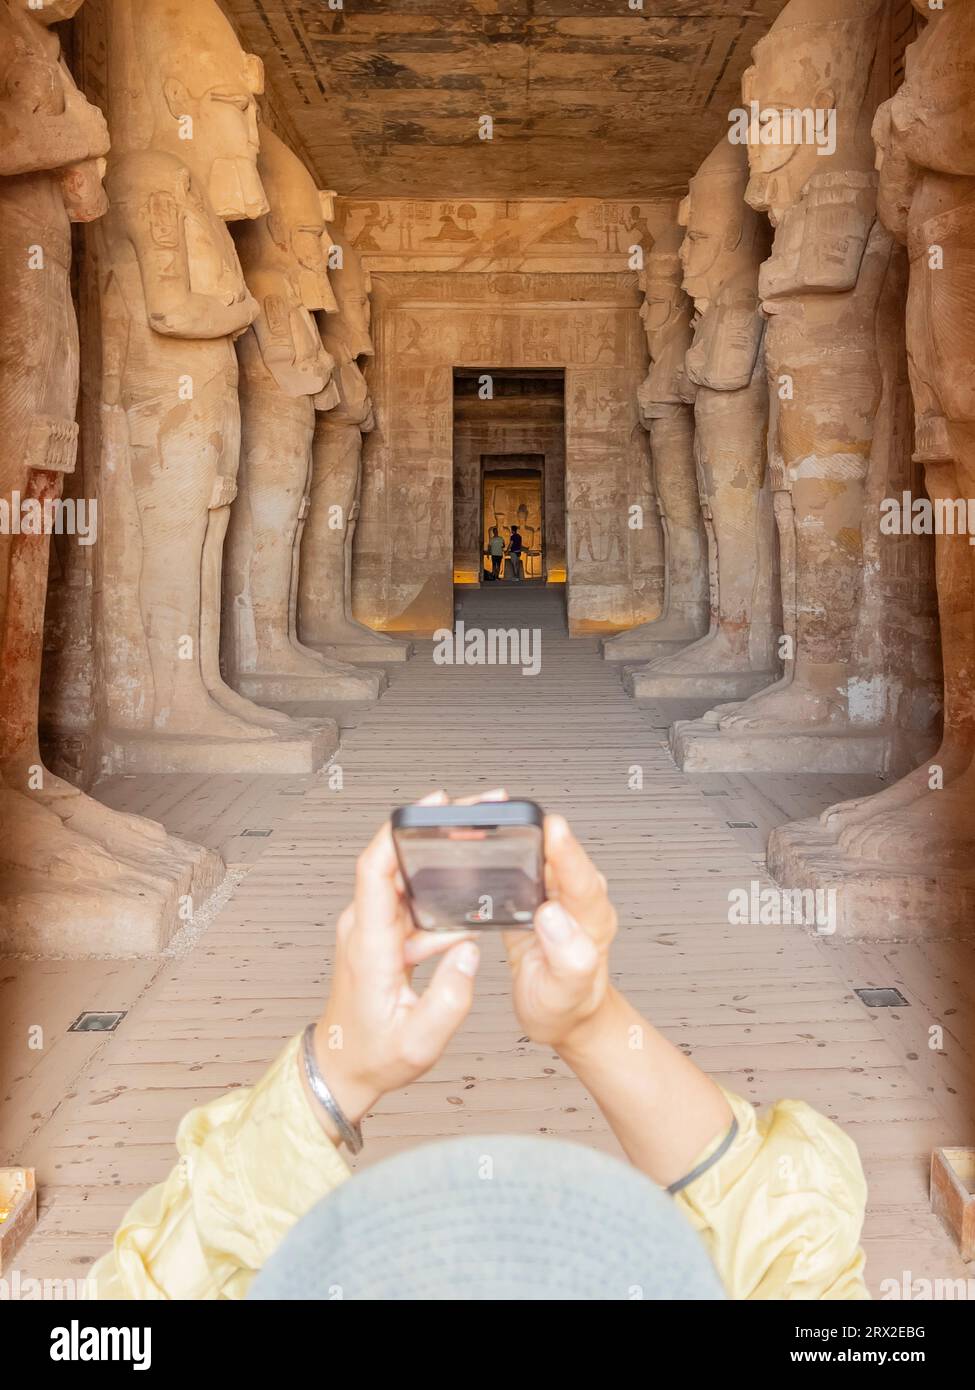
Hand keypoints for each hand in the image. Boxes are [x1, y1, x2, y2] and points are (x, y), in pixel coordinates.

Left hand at [310, 800, 478, 1138]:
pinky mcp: (382, 937)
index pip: (375, 867)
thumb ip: (449, 998)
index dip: (400, 829)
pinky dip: (438, 895)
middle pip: (395, 860)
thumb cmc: (374, 1055)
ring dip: (440, 863)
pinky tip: (469, 900)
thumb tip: (470, 952)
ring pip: (406, 879)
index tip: (433, 807)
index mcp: (369, 944)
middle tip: (479, 816)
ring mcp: (372, 930)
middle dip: (435, 833)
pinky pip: (410, 903)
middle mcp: (365, 927)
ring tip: (482, 847)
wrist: (344, 1069)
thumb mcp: (420, 1040)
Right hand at [505, 815, 616, 1048]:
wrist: (561, 1014)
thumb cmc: (566, 1006)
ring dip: (514, 836)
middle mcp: (575, 899)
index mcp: (591, 919)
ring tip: (485, 821)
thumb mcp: (567, 992)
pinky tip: (481, 850)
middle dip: (534, 828)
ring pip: (536, 854)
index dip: (566, 851)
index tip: (552, 828)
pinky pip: (519, 867)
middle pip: (557, 853)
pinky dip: (501, 855)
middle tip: (504, 812)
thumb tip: (554, 916)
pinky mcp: (532, 896)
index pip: (581, 878)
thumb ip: (569, 957)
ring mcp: (553, 894)